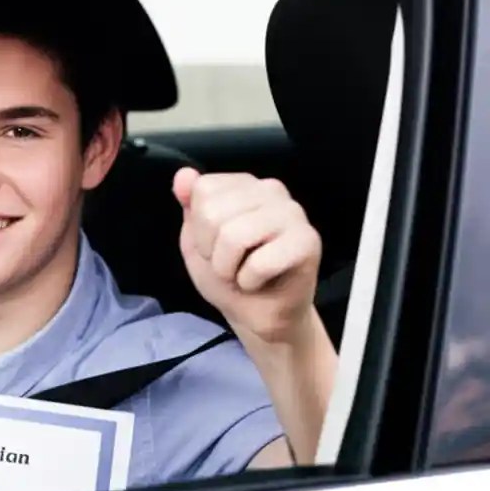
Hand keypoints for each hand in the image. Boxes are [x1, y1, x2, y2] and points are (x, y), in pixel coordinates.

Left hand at [172, 168, 321, 345]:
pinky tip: (261, 280)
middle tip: (230, 262)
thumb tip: (183, 175)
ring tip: (242, 271)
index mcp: (244, 185)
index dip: (199, 228)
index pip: (203, 189)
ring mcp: (293, 213)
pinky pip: (259, 262)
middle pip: (213, 212)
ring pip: (234, 236)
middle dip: (212, 250)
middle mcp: (271, 190)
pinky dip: (249, 281)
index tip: (214, 244)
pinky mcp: (307, 242)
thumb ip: (190, 206)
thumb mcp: (195, 239)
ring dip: (228, 268)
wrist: (258, 314)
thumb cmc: (229, 274)